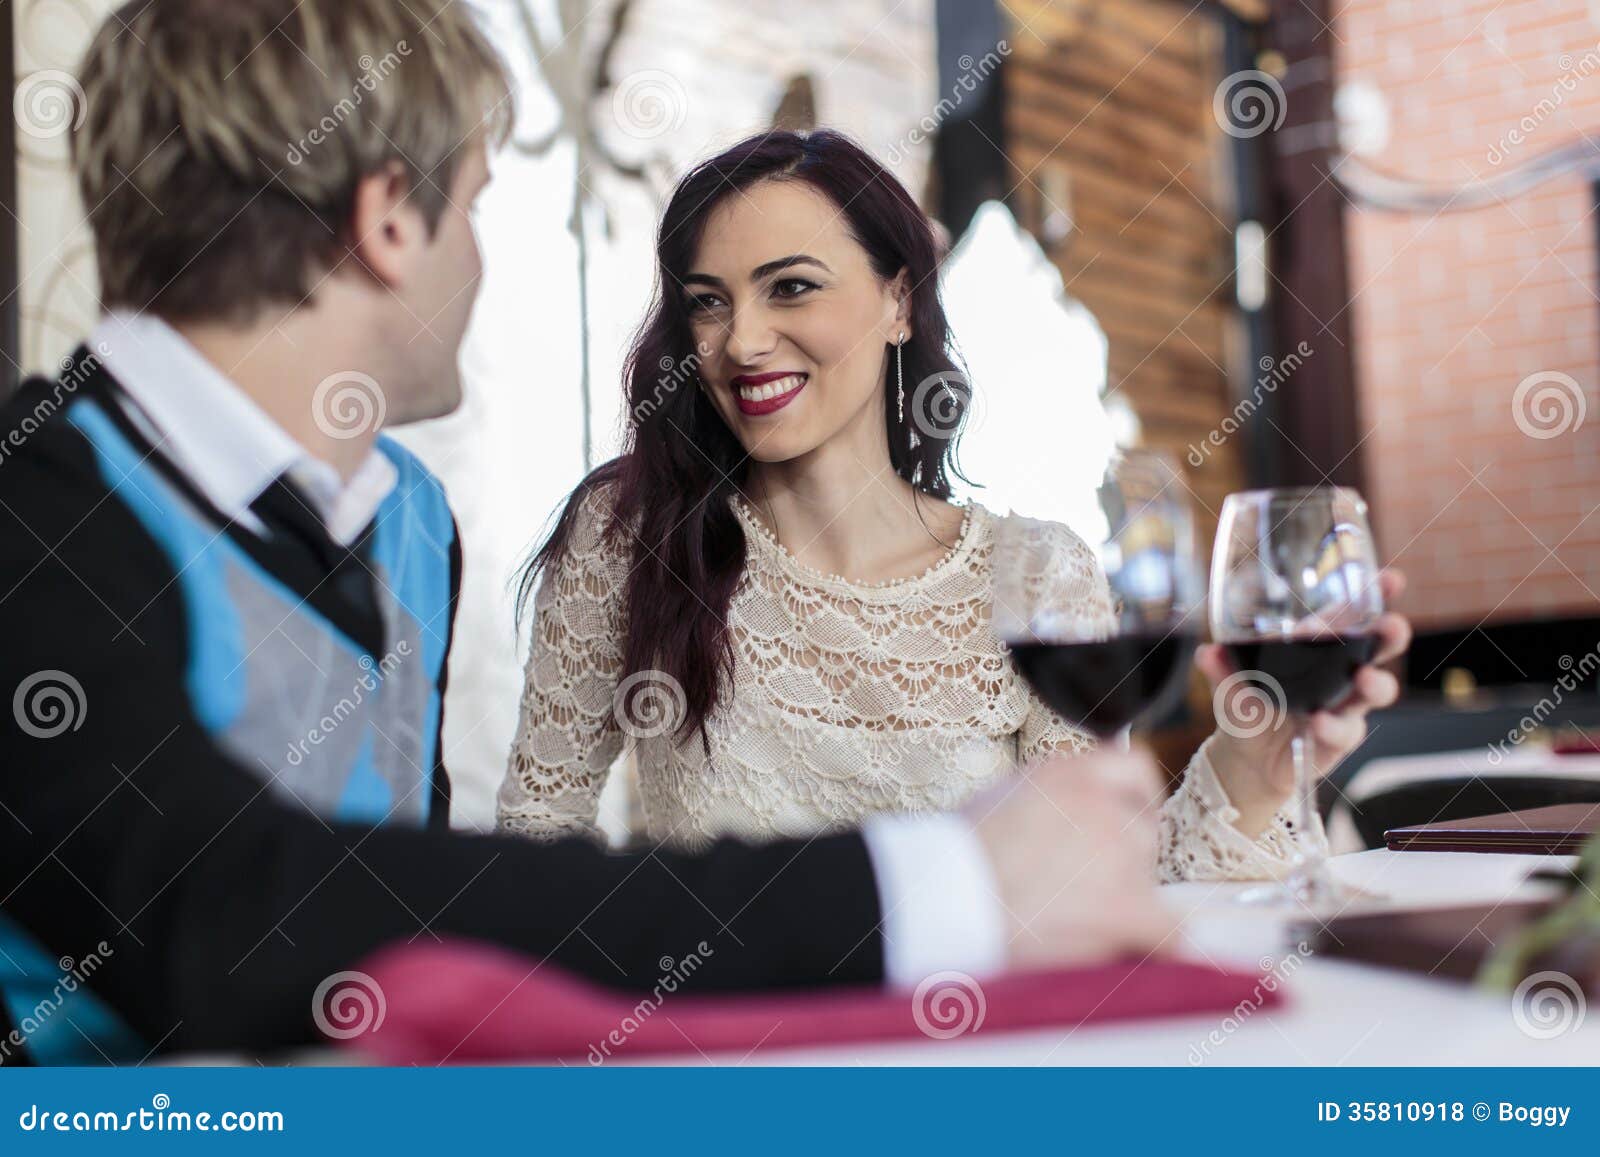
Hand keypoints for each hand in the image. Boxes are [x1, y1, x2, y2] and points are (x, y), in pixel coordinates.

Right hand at [968, 748, 1178, 969]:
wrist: (947, 898)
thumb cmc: (958, 857)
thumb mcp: (1004, 794)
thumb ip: (1053, 791)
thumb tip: (1076, 804)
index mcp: (1070, 774)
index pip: (1137, 769)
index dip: (1137, 799)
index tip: (1129, 820)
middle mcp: (1101, 804)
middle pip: (1145, 830)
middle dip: (1123, 858)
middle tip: (1079, 887)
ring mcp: (1117, 853)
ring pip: (1148, 879)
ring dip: (1124, 899)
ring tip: (1072, 919)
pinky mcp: (1125, 906)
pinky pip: (1169, 932)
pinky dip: (1158, 944)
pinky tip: (1143, 950)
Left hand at [1196, 568, 1413, 836]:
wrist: (1246, 756)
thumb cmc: (1247, 705)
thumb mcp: (1230, 683)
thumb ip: (1222, 668)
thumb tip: (1208, 652)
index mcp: (1317, 646)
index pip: (1351, 614)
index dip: (1374, 595)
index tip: (1391, 580)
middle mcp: (1339, 671)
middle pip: (1378, 648)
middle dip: (1390, 634)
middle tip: (1392, 626)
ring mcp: (1344, 704)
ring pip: (1375, 690)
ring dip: (1375, 683)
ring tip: (1364, 678)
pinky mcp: (1340, 737)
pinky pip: (1345, 730)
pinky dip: (1334, 725)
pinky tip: (1320, 722)